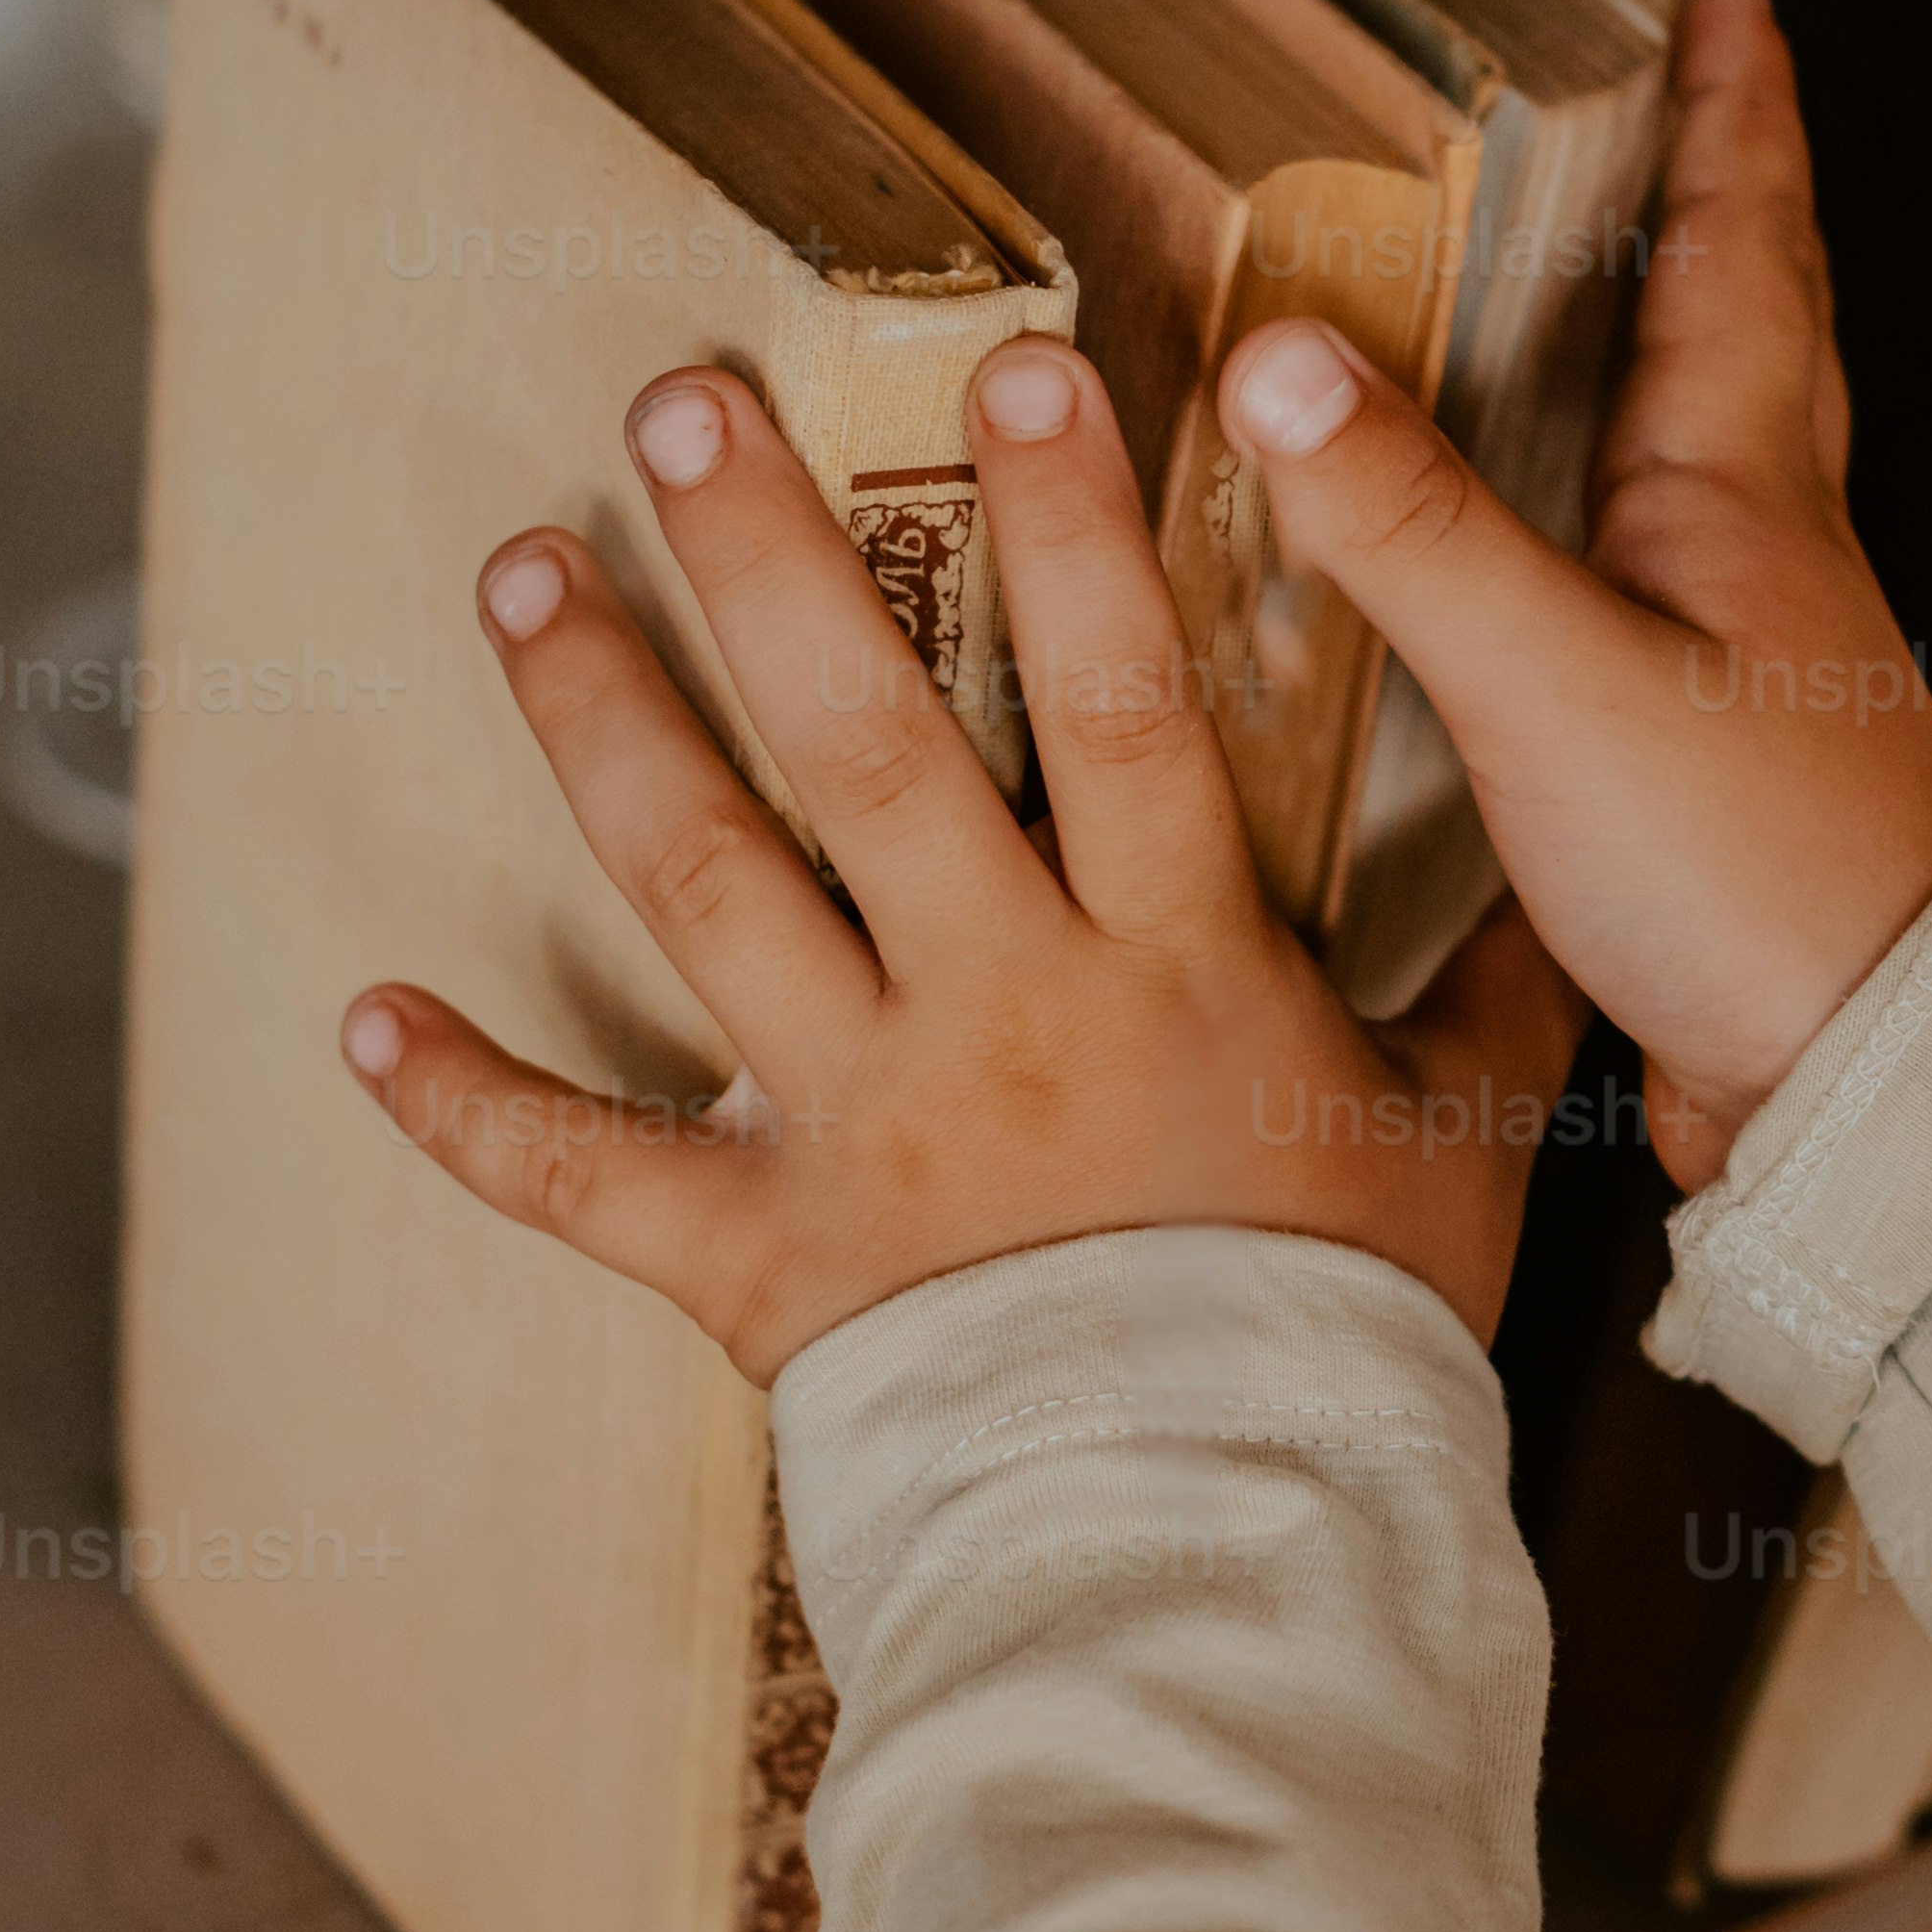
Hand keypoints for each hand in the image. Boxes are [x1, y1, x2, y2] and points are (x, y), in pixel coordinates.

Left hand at [340, 346, 1577, 1381]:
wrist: (1230, 1565)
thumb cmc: (1351, 1349)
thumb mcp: (1462, 1149)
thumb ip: (1493, 998)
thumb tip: (1572, 894)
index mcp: (1174, 968)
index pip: (1127, 699)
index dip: (1074, 528)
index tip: (1014, 365)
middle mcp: (999, 1013)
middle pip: (869, 746)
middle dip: (770, 558)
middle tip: (682, 397)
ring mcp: (863, 1130)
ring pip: (704, 891)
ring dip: (601, 725)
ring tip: (522, 574)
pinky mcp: (762, 1264)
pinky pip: (582, 1178)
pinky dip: (463, 1102)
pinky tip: (360, 1012)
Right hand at [1215, 0, 1931, 1191]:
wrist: (1869, 1088)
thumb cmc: (1752, 880)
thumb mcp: (1553, 681)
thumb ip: (1411, 527)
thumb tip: (1279, 356)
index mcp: (1746, 493)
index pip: (1745, 251)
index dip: (1733, 119)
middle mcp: (1766, 553)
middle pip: (1755, 331)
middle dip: (1716, 201)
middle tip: (1681, 95)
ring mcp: (1752, 660)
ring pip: (1710, 457)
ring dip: (1660, 355)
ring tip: (1582, 290)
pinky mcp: (1713, 765)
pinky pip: (1653, 586)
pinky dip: (1597, 521)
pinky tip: (1529, 559)